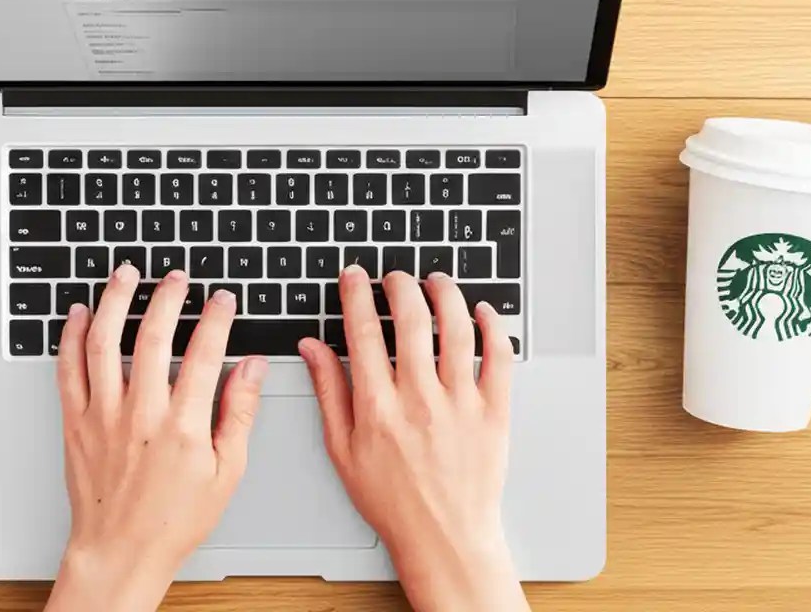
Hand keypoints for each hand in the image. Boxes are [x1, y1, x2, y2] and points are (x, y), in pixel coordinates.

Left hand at [45, 264, 266, 611]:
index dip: (216, 318)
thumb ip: (240, 413)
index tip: (223, 299)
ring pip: (103, 342)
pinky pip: (68, 369)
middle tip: (177, 278)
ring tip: (126, 275)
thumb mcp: (228, 471)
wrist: (120, 551)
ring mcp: (103, 416)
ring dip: (114, 301)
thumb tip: (252, 368)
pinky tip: (79, 314)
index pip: (205, 354)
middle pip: (152, 336)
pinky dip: (70, 336)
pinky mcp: (75, 422)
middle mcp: (140, 415)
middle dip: (167, 297)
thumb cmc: (174, 520)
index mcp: (184, 427)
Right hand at [299, 268, 527, 611]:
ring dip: (445, 294)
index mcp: (377, 407)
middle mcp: (419, 399)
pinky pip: (498, 356)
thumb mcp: (342, 450)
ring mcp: (460, 404)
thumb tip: (312, 348)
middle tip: (396, 276)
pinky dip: (492, 326)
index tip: (355, 276)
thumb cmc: (391, 500)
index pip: (364, 332)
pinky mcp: (494, 411)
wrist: (443, 536)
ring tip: (436, 281)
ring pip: (456, 328)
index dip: (357, 295)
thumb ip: (328, 392)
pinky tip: (482, 311)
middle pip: (411, 320)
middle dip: (400, 285)